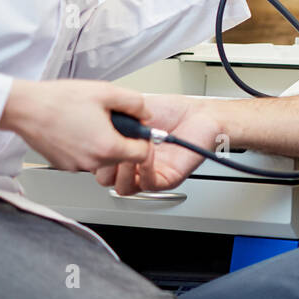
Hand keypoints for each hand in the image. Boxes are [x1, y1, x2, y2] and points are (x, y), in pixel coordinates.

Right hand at [0, 78, 152, 171]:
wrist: (26, 108)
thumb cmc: (60, 100)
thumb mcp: (106, 92)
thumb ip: (135, 103)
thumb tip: (146, 114)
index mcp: (107, 147)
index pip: (142, 154)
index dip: (144, 139)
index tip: (137, 128)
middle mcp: (92, 162)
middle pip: (123, 157)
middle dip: (122, 138)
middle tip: (110, 118)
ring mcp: (76, 166)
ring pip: (103, 158)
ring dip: (104, 141)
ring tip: (90, 120)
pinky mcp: (63, 165)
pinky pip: (86, 157)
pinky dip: (86, 145)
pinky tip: (77, 127)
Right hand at [94, 94, 222, 193]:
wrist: (201, 115)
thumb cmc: (173, 112)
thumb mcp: (136, 110)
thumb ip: (117, 118)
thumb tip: (101, 122)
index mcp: (123, 150)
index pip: (98, 161)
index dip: (97, 151)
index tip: (100, 136)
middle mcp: (133, 165)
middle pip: (106, 179)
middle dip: (106, 162)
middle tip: (115, 144)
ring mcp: (148, 174)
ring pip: (123, 187)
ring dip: (123, 169)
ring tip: (130, 149)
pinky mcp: (166, 179)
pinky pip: (147, 184)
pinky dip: (144, 168)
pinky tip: (147, 153)